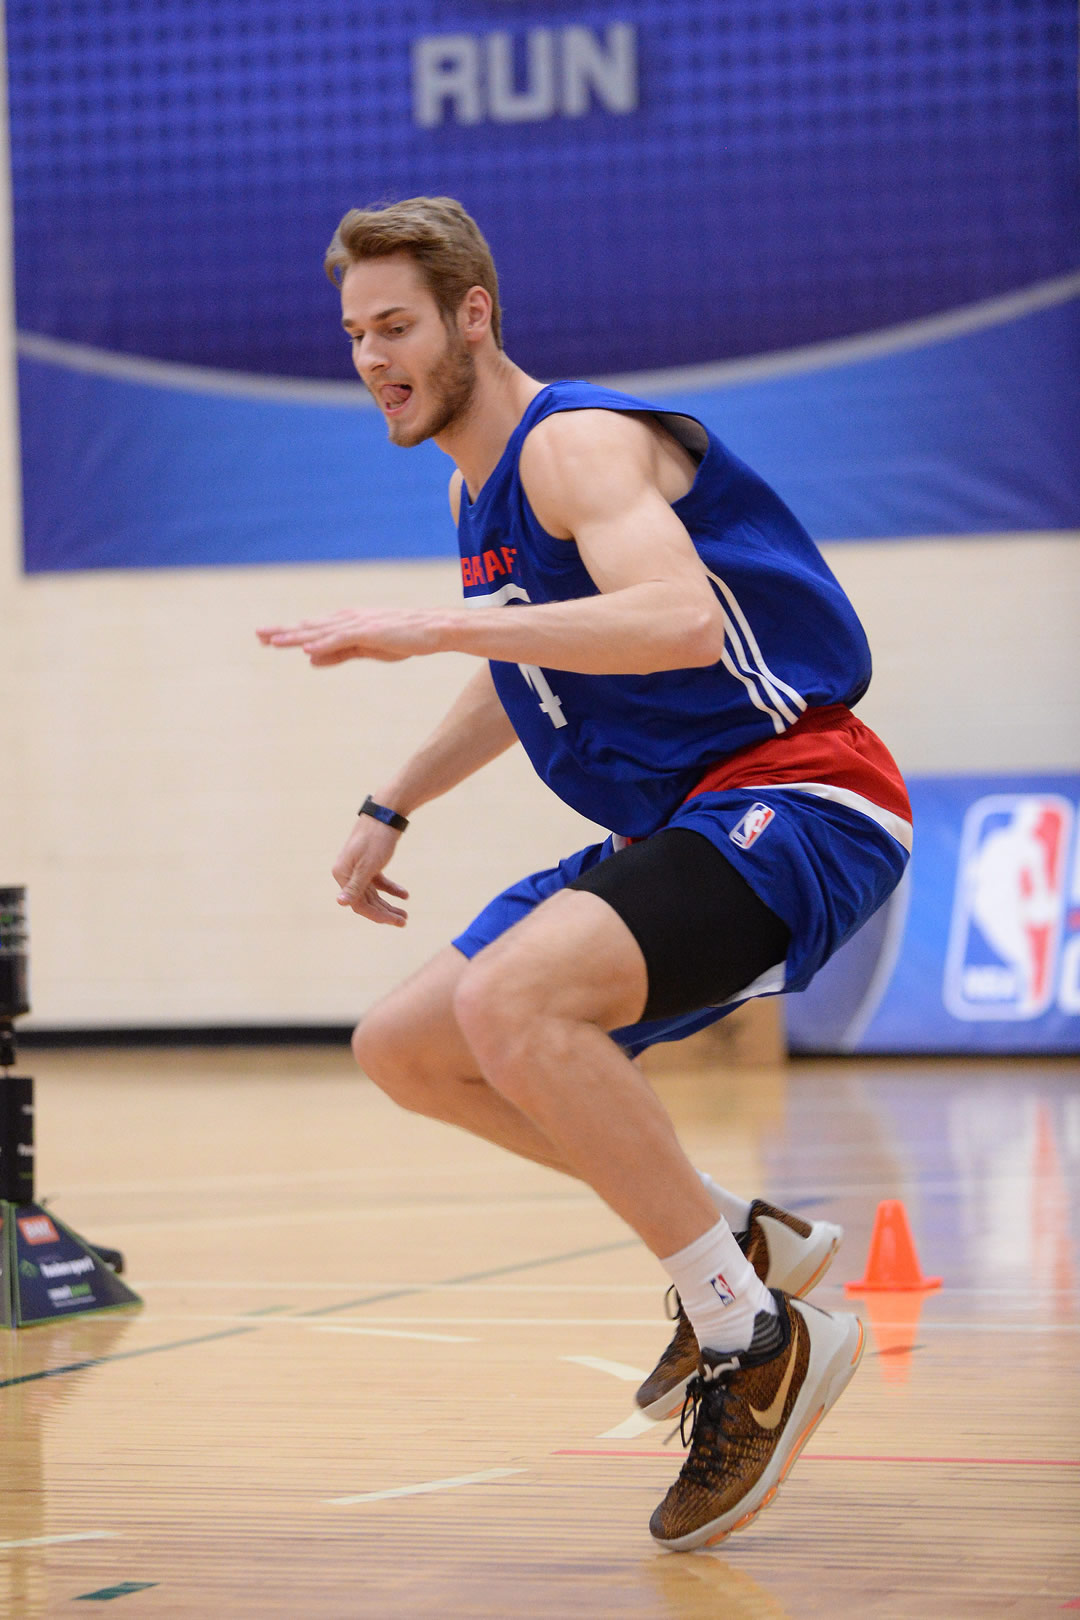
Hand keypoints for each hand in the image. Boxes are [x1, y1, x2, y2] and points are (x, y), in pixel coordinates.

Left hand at [257, 608, 443, 665]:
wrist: (432, 630)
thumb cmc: (403, 638)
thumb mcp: (365, 650)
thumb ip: (337, 654)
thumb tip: (309, 659)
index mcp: (346, 623)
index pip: (311, 629)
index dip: (288, 633)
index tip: (266, 637)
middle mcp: (347, 620)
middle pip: (309, 627)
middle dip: (283, 631)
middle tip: (258, 635)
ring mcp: (357, 625)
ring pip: (320, 632)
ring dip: (297, 637)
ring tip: (274, 642)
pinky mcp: (369, 632)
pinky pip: (342, 639)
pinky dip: (324, 644)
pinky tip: (308, 649)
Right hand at [331, 814, 410, 924]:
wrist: (386, 813)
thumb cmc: (376, 839)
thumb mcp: (368, 866)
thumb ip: (355, 886)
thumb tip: (340, 903)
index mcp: (343, 874)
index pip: (358, 904)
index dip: (377, 915)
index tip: (396, 921)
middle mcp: (347, 873)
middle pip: (366, 900)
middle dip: (386, 912)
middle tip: (405, 920)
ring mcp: (357, 868)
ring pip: (373, 893)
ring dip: (389, 903)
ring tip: (405, 913)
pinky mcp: (368, 863)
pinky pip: (378, 882)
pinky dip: (390, 889)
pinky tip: (404, 895)